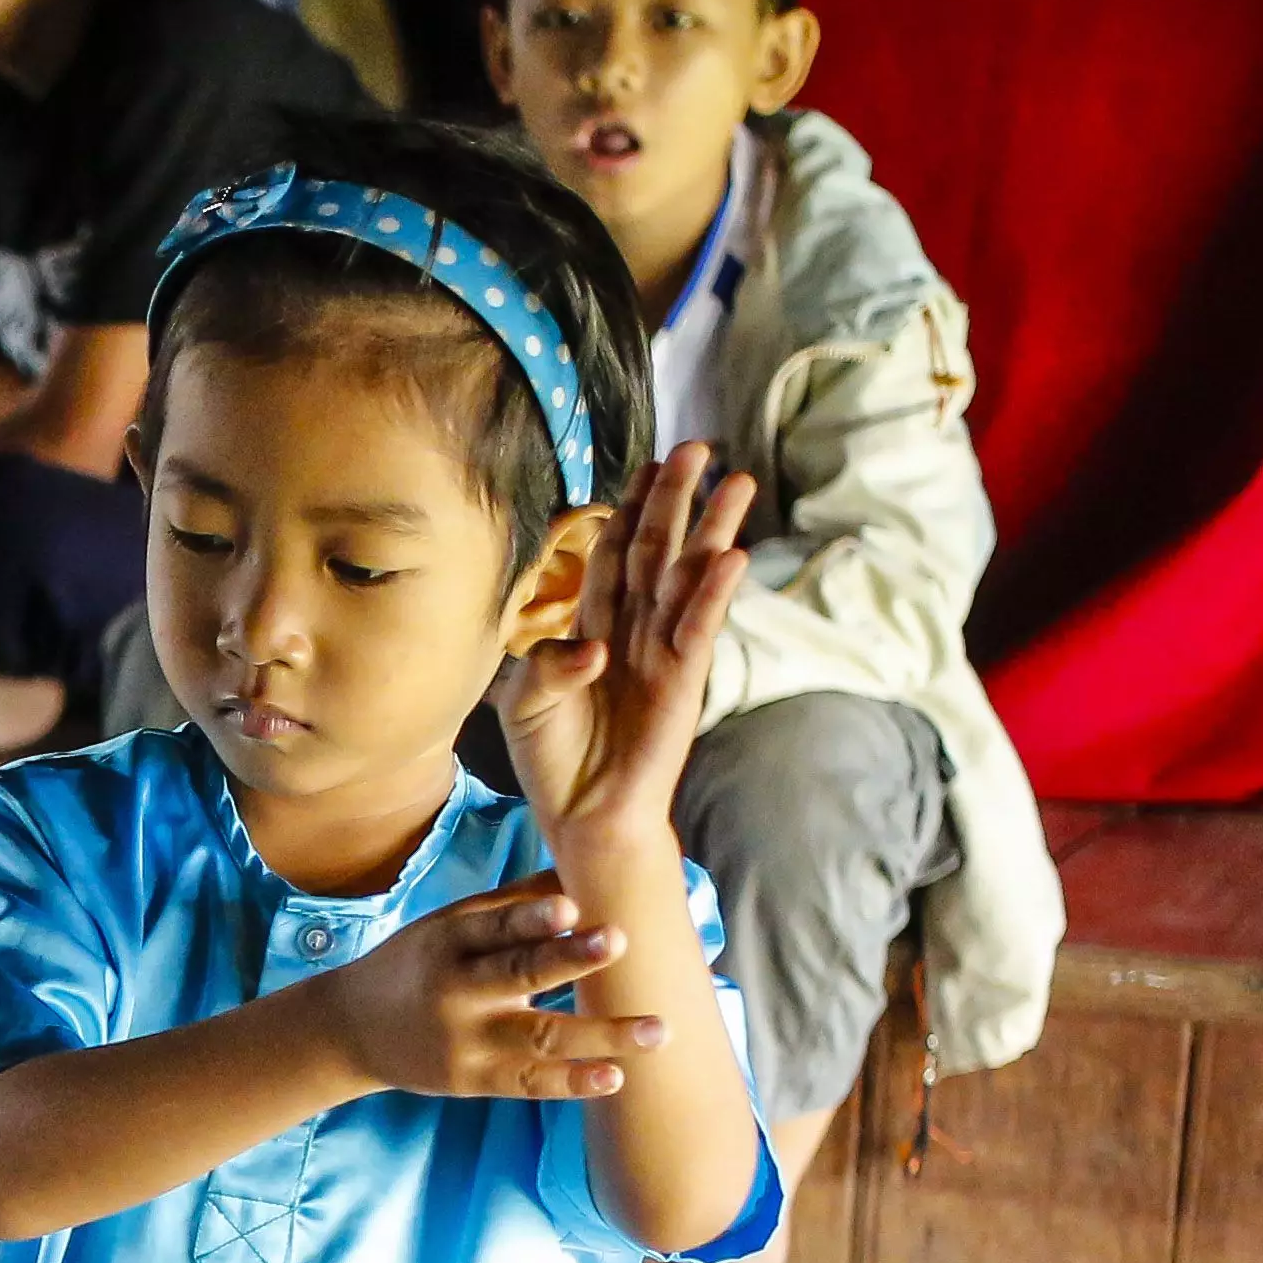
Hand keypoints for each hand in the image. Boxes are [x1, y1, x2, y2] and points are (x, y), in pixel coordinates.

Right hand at [298, 871, 649, 1102]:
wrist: (351, 1032)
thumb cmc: (416, 965)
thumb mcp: (447, 925)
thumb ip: (511, 905)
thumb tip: (579, 869)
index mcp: (448, 942)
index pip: (494, 927)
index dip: (531, 916)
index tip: (571, 905)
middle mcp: (455, 992)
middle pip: (518, 974)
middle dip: (570, 958)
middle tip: (620, 939)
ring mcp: (465, 1041)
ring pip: (539, 1035)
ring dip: (602, 1034)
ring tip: (658, 1030)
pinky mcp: (473, 1081)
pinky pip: (529, 1083)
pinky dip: (573, 1082)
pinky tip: (616, 1077)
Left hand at [496, 444, 751, 844]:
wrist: (583, 815)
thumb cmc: (553, 759)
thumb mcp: (526, 704)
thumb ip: (547, 665)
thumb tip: (594, 647)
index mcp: (592, 626)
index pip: (614, 556)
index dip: (628, 510)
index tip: (643, 465)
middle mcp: (633, 630)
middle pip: (657, 550)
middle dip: (674, 499)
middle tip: (695, 447)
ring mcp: (662, 653)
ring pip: (688, 579)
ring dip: (712, 530)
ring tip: (736, 482)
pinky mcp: (682, 683)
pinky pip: (699, 629)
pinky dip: (714, 594)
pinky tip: (730, 556)